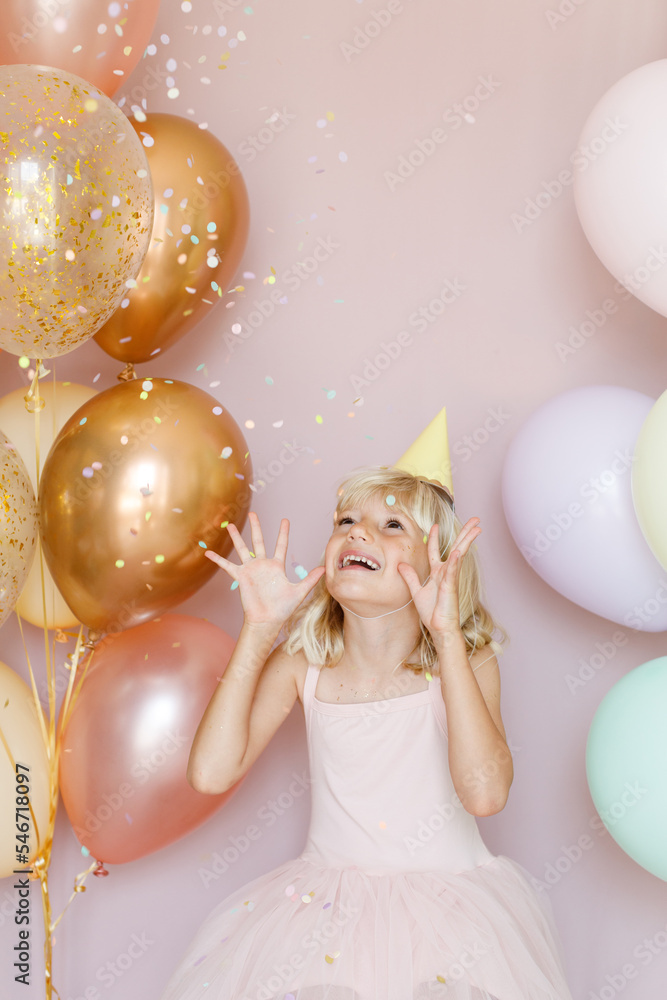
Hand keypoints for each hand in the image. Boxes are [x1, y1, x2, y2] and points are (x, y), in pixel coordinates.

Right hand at [204, 512, 324, 628]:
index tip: (285, 520)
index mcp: (277, 566)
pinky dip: (218, 559)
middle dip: (256, 527)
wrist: (267, 620)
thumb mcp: (299, 592)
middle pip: (259, 541)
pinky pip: (227, 566)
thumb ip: (310, 579)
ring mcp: (251, 570)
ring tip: (229, 525)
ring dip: (236, 537)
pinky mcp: (241, 577)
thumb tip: (324, 569)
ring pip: (242, 549)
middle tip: (253, 514)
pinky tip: (208, 552)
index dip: (283, 533)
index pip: (281, 545)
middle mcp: (263, 565)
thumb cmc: (283, 608)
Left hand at [396, 517, 481, 640]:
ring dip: (467, 540)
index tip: (435, 525)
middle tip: (476, 519)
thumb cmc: (432, 612)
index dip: (434, 538)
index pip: (435, 550)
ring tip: (476, 528)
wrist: (439, 629)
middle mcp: (446, 572)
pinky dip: (455, 561)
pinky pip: (453, 571)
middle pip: (456, 547)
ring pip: (460, 554)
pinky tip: (458, 551)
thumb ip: (410, 577)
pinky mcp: (451, 587)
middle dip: (465, 533)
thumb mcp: (416, 591)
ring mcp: (450, 578)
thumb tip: (401, 564)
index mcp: (437, 573)